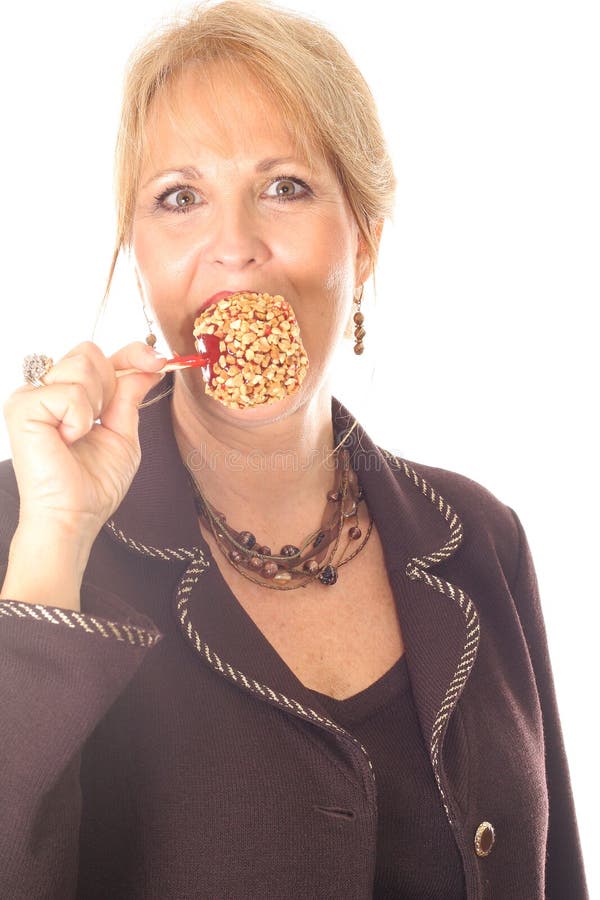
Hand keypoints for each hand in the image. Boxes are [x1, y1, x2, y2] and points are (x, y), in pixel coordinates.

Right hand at [3, 340, 166, 541]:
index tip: (160, 362)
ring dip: (95, 404)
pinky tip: (66, 441)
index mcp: (70, 393)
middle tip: (100, 422)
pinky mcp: (23, 406)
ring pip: (81, 365)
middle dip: (110, 385)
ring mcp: (32, 395)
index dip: (133, 353)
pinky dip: (79, 420)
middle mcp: (47, 389)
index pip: (100, 355)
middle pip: (90, 352)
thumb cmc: (94, 484)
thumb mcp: (124, 432)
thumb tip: (151, 365)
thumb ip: (131, 395)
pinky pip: (69, 393)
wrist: (75, 515)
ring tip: (79, 435)